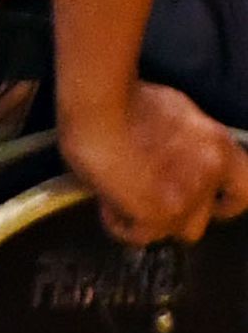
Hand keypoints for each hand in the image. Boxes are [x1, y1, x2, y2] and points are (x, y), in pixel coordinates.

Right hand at [62, 83, 247, 245]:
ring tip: (122, 202)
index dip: (223, 202)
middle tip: (149, 202)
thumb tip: (169, 152)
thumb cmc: (125, 98)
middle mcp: (210, 172)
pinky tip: (105, 204)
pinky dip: (120, 224)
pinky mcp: (157, 213)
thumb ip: (183, 141)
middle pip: (201, 221)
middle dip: (176, 215)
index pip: (244, 189)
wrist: (100, 107)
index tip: (207, 204)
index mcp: (219, 145)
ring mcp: (187, 196)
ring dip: (149, 221)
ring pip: (170, 230)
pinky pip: (138, 235)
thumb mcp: (173, 111)